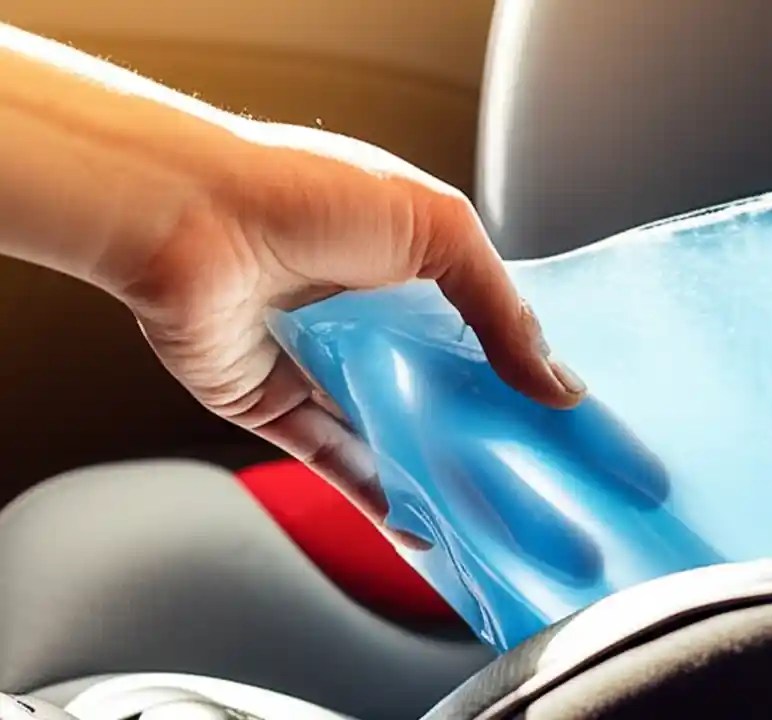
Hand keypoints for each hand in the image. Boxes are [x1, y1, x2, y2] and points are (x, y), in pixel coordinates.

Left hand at [117, 122, 586, 543]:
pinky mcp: (271, 406)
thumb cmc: (309, 195)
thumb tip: (559, 385)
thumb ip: (501, 310)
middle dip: (479, 423)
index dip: (518, 365)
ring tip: (488, 510)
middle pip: (433, 382)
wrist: (189, 218)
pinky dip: (375, 493)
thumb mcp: (438, 231)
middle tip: (534, 469)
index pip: (476, 325)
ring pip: (385, 427)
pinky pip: (331, 459)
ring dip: (430, 465)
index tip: (562, 412)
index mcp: (406, 261)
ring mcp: (317, 362)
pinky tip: (421, 525)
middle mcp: (362, 314)